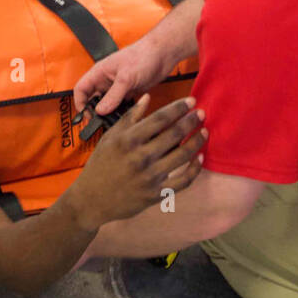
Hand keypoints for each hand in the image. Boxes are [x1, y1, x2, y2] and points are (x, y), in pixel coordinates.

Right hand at [65, 95, 205, 230]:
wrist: (92, 199)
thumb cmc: (101, 164)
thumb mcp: (110, 137)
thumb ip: (130, 117)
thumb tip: (148, 97)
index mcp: (128, 140)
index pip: (160, 118)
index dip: (178, 108)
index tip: (191, 101)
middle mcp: (140, 157)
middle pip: (175, 134)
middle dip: (192, 121)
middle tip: (202, 113)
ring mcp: (150, 177)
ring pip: (183, 155)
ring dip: (197, 141)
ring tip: (204, 131)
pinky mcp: (156, 194)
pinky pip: (183, 181)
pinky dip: (194, 169)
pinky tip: (199, 157)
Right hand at [74, 36, 176, 115]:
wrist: (163, 53)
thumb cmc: (143, 56)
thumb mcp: (126, 77)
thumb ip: (113, 95)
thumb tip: (100, 111)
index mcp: (99, 72)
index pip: (80, 89)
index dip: (80, 104)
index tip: (87, 117)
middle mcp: (106, 80)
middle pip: (92, 99)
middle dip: (94, 112)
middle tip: (101, 124)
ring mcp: (117, 86)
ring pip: (107, 104)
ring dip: (109, 113)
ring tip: (114, 123)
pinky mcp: (129, 91)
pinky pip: (120, 105)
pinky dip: (121, 112)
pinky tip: (126, 118)